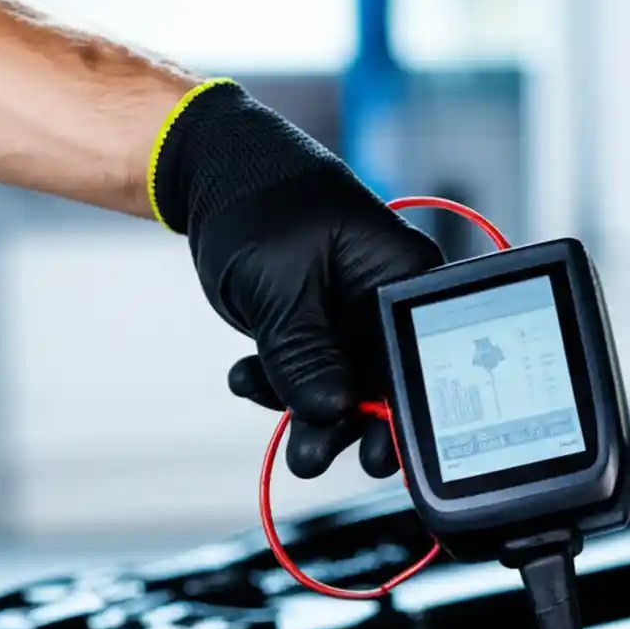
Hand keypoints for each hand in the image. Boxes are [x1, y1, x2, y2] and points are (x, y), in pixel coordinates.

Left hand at [150, 79, 443, 478]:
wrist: (211, 170)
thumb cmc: (259, 201)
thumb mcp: (281, 285)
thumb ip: (305, 354)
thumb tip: (332, 412)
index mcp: (401, 276)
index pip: (418, 356)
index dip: (401, 409)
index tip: (374, 453)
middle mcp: (383, 300)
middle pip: (381, 381)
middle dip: (345, 422)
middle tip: (314, 458)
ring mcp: (349, 315)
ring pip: (338, 385)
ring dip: (302, 409)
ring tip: (272, 421)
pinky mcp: (315, 324)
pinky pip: (303, 371)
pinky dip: (275, 384)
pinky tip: (246, 376)